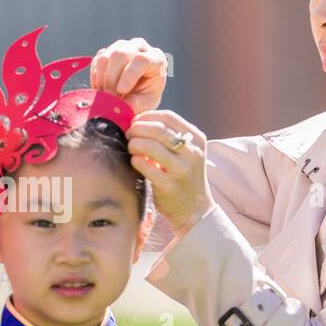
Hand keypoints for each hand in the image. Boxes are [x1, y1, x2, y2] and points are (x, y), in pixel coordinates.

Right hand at [89, 38, 167, 113]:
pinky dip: (96, 79)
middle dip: (111, 79)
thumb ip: (134, 104)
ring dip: (102, 80)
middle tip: (110, 98)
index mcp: (156, 58)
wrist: (136, 92)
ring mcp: (121, 46)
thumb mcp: (146, 104)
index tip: (121, 91)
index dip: (129, 75)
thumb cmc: (145, 97)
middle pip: (119, 55)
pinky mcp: (106, 51)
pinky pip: (96, 62)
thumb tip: (117, 107)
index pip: (140, 60)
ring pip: (104, 58)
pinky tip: (103, 90)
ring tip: (107, 96)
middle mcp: (138, 47)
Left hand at [127, 110, 213, 236]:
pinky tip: (135, 162)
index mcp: (197, 139)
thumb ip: (169, 136)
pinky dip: (135, 160)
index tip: (135, 122)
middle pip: (158, 129)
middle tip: (129, 134)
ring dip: (134, 143)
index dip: (147, 116)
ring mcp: (181, 169)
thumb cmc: (183, 175)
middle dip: (137, 128)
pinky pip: (145, 166)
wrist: (195, 209)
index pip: (168, 117)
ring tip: (131, 147)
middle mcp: (192, 152)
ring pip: (150, 145)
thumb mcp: (186, 152)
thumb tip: (138, 120)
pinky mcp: (169, 186)